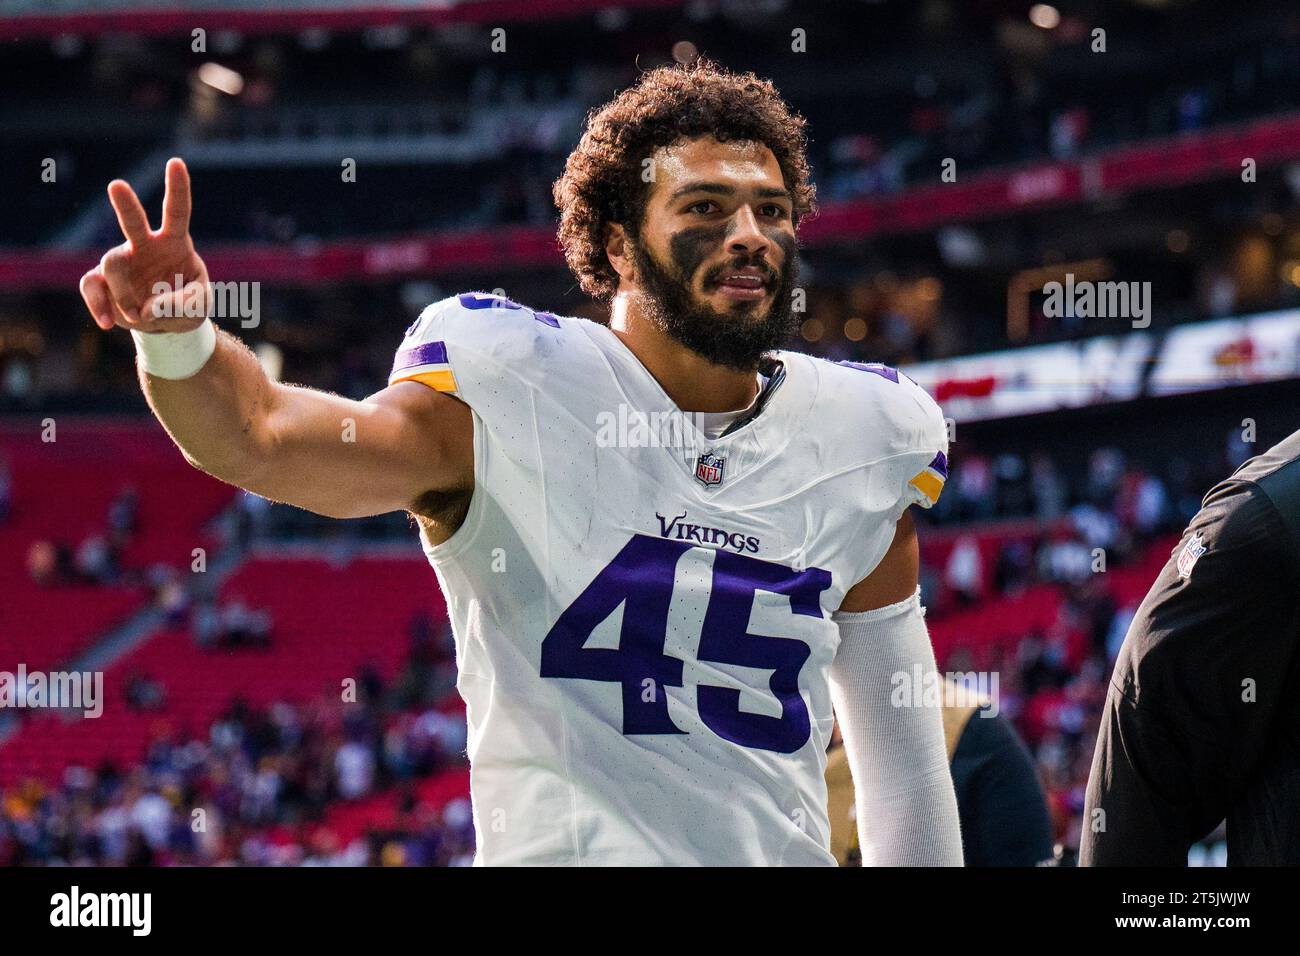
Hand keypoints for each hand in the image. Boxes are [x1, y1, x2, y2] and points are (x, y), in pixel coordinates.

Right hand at [79, 157, 211, 333]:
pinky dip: (99, 305)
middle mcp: (144, 245)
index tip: (175, 162)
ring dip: (126, 293)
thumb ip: (185, 304)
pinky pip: (92, 286)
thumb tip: (151, 307)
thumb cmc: (186, 306)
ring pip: (112, 262)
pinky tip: (109, 323)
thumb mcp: (198, 307)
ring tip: (140, 315)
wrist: (165, 325)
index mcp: (175, 242)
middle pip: (133, 221)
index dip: (177, 188)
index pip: (177, 211)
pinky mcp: (102, 281)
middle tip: (117, 185)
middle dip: (125, 203)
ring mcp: (121, 261)